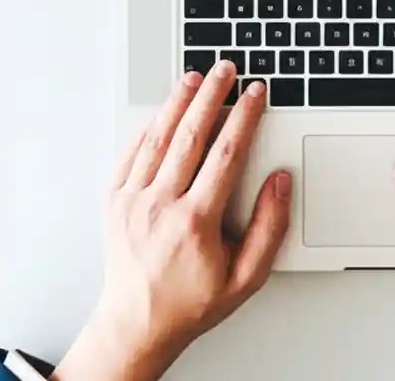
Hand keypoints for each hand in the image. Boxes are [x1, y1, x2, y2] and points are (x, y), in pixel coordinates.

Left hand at [53, 61, 290, 380]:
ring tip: (195, 78)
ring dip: (178, 102)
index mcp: (196, 221)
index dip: (245, 116)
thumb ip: (270, 226)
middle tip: (226, 71)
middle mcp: (160, 205)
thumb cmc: (192, 302)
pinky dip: (149, 127)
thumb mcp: (247, 276)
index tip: (255, 95)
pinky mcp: (114, 201)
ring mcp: (132, 201)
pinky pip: (132, 153)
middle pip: (191, 134)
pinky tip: (162, 112)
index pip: (227, 152)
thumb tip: (280, 182)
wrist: (137, 323)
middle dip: (213, 95)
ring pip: (158, 137)